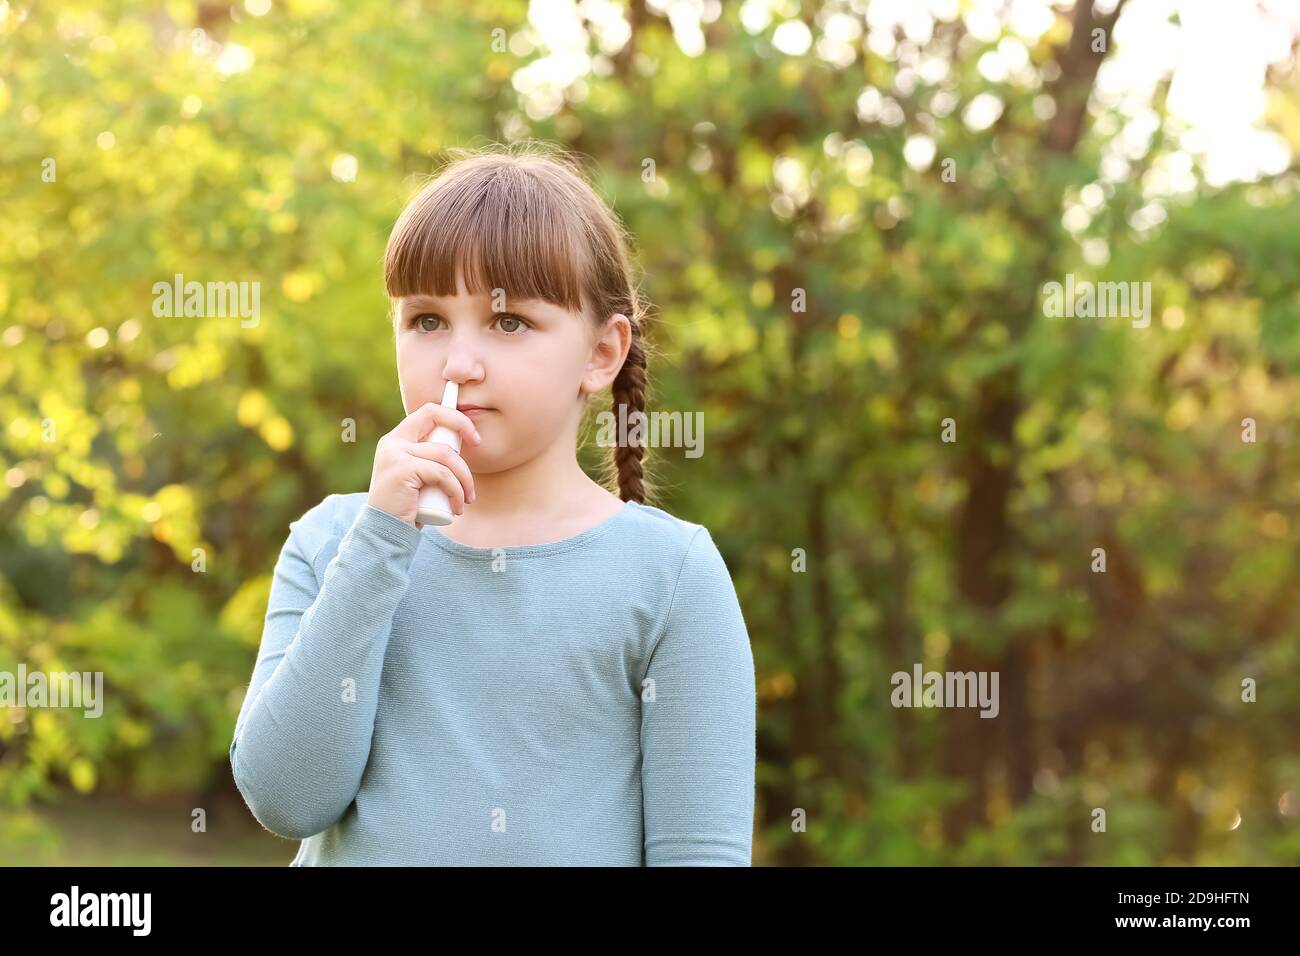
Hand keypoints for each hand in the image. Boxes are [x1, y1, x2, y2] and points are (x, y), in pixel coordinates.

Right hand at [366, 402, 480, 527]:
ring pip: (445, 455)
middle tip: (478, 444)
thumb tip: (461, 444)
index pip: (427, 412)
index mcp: (396, 440)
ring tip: (467, 499)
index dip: (454, 416)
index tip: (473, 435)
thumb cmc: (409, 508)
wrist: (385, 534)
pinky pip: (442, 474)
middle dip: (462, 425)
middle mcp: (392, 442)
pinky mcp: (402, 470)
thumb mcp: (420, 478)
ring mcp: (395, 454)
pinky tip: (457, 507)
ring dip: (464, 477)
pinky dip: (456, 490)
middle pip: (434, 416)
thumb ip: (430, 460)